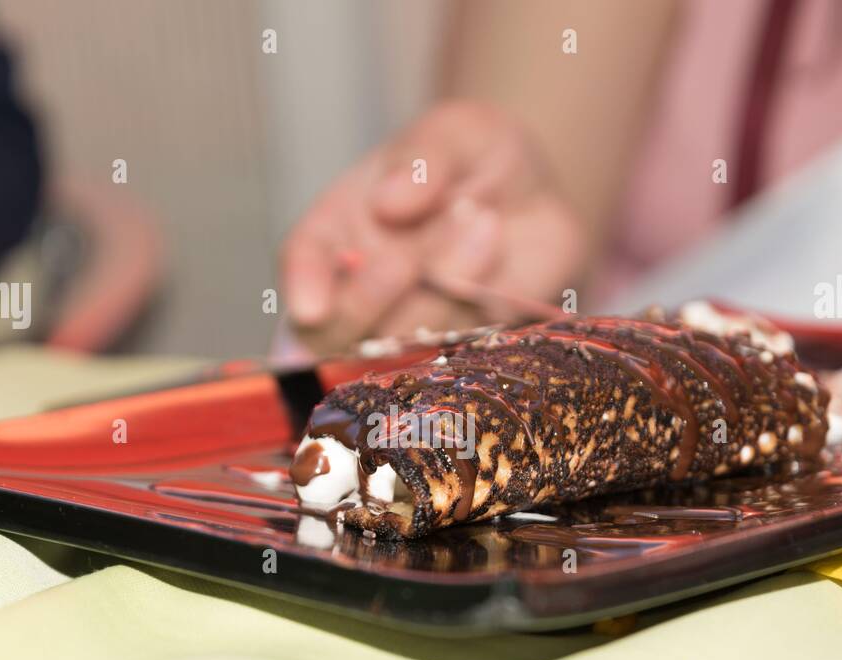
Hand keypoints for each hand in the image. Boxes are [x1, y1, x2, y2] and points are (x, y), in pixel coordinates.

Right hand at [280, 101, 586, 355]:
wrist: (539, 190)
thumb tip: (389, 201)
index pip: (303, 262)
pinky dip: (475, 303)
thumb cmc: (477, 155)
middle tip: (402, 261)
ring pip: (403, 339)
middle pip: (337, 328)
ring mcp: (411, 323)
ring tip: (484, 222)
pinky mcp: (462, 343)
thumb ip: (422, 158)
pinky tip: (496, 247)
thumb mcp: (454, 132)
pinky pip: (459, 344)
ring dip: (437, 289)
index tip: (311, 308)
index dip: (302, 287)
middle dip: (364, 302)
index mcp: (340, 231)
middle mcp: (364, 289)